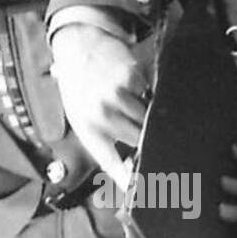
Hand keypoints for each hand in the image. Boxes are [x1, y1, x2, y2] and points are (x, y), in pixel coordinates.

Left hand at [50, 22, 147, 191]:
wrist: (79, 46)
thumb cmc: (79, 88)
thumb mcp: (83, 119)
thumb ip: (104, 143)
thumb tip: (128, 170)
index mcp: (89, 130)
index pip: (113, 164)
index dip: (131, 180)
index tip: (147, 191)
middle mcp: (102, 115)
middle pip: (138, 143)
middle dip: (147, 148)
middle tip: (157, 152)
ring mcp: (118, 96)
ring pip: (149, 121)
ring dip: (153, 123)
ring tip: (147, 119)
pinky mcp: (132, 79)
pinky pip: (152, 97)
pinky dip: (151, 99)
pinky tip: (139, 93)